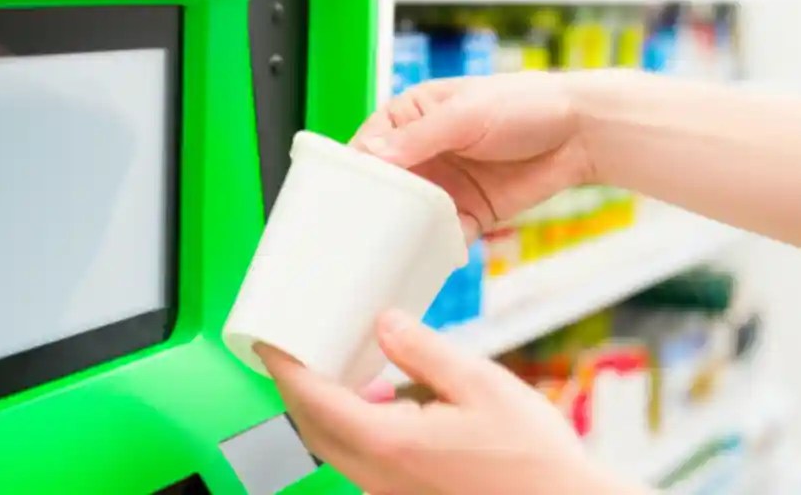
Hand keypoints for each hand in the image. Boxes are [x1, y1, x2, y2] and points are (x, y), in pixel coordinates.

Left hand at [256, 311, 643, 494]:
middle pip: (311, 428)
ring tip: (340, 365)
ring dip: (325, 407)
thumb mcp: (481, 385)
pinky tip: (383, 402)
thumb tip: (384, 323)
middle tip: (295, 346)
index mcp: (390, 443)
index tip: (268, 340)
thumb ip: (423, 351)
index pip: (311, 400)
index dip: (284, 366)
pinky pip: (361, 461)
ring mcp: (389, 494)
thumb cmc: (533, 458)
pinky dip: (354, 427)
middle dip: (295, 386)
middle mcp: (379, 477)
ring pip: (334, 447)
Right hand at [352, 72, 591, 239]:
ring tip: (388, 252)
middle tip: (359, 233)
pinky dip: (436, 247)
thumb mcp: (466, 114)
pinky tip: (428, 258)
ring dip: (403, 232)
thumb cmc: (525, 103)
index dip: (355, 172)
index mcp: (411, 117)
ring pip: (410, 215)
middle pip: (385, 187)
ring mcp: (444, 184)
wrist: (581, 133)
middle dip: (376, 209)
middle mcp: (422, 152)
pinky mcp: (468, 212)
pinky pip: (443, 235)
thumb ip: (418, 137)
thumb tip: (371, 153)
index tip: (344, 198)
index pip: (368, 147)